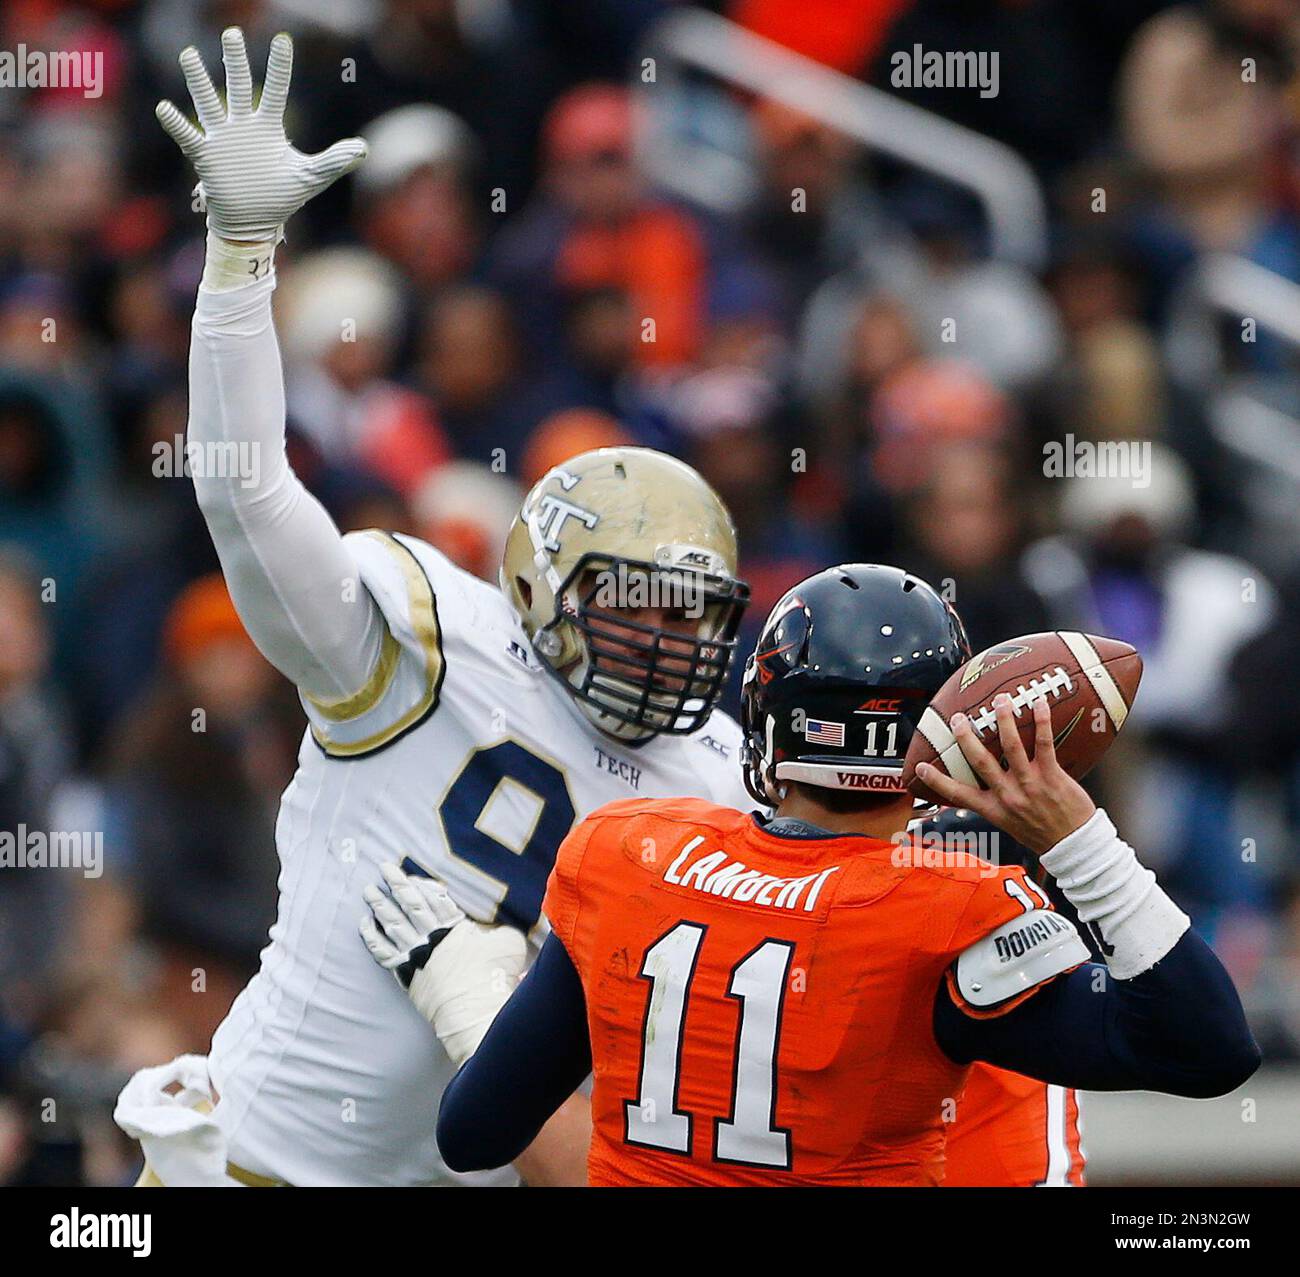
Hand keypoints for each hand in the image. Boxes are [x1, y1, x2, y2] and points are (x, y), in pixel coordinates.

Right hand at [156, 27, 366, 241]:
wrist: (253, 223)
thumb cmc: (281, 197)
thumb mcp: (310, 178)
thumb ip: (334, 161)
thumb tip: (363, 149)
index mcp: (268, 127)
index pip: (276, 90)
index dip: (280, 66)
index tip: (283, 40)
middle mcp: (243, 126)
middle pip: (238, 86)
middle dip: (235, 61)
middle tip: (231, 34)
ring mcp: (222, 139)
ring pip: (209, 103)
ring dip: (199, 81)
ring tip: (189, 56)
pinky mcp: (206, 157)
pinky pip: (189, 136)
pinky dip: (178, 124)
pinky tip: (165, 108)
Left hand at [360, 864, 527, 1064]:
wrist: (472, 1009)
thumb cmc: (493, 975)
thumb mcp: (509, 942)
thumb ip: (501, 929)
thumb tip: (502, 925)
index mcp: (455, 925)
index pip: (434, 897)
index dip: (422, 884)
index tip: (410, 874)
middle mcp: (431, 936)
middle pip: (410, 904)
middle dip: (396, 884)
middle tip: (383, 867)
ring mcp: (416, 955)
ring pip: (393, 924)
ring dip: (379, 906)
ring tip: (368, 892)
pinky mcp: (406, 974)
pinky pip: (383, 952)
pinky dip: (372, 938)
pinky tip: (365, 925)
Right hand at [915, 693, 1095, 853]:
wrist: (1074, 845)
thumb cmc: (1041, 834)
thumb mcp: (1009, 824)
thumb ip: (994, 805)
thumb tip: (977, 793)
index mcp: (993, 809)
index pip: (958, 794)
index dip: (937, 780)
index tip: (919, 767)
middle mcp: (1007, 795)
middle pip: (981, 762)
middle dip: (966, 738)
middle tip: (957, 718)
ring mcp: (1029, 784)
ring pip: (1011, 747)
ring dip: (1004, 721)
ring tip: (1000, 701)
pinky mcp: (1052, 776)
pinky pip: (1044, 745)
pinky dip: (1041, 723)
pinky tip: (1040, 704)